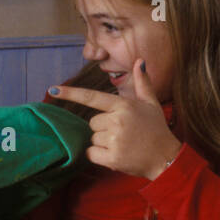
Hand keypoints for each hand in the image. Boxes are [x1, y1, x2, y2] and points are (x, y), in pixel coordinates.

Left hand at [49, 59, 181, 179]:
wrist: (166, 158)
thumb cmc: (157, 129)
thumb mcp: (151, 103)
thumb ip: (142, 83)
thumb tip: (140, 61)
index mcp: (124, 105)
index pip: (92, 97)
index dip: (71, 93)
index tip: (53, 90)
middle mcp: (117, 121)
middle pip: (93, 122)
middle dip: (104, 128)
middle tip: (124, 133)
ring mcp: (114, 140)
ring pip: (93, 138)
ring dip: (103, 143)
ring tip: (124, 145)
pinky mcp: (112, 158)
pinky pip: (92, 153)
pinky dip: (100, 156)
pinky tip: (117, 155)